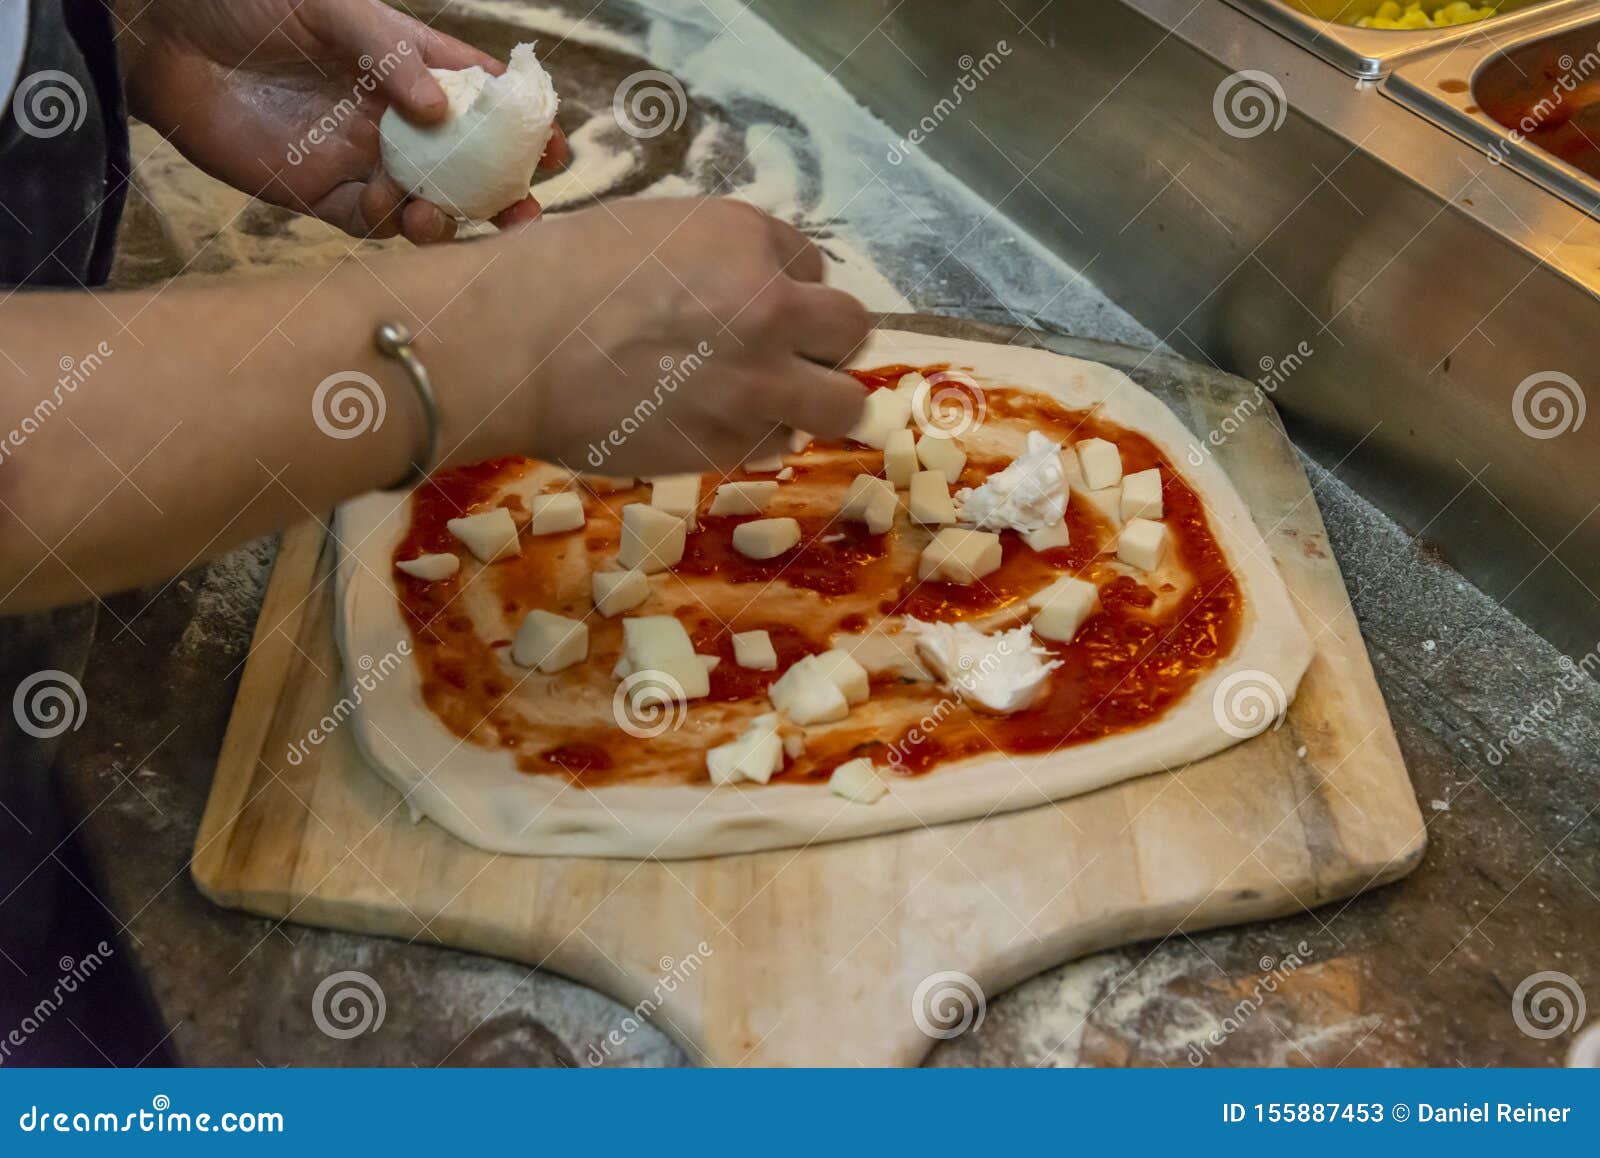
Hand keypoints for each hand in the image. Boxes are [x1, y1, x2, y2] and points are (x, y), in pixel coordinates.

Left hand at [119, 0, 567, 243]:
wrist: (159, 35)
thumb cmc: (247, 2)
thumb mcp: (328, 4)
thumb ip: (387, 53)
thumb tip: (439, 110)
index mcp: (406, 64)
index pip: (480, 96)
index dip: (522, 122)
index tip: (556, 145)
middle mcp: (391, 116)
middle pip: (465, 162)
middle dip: (501, 189)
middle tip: (527, 212)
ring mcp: (359, 157)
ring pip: (425, 200)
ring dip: (447, 216)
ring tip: (442, 217)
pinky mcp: (319, 193)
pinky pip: (371, 221)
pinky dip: (391, 224)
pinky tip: (393, 210)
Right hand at [434, 199, 872, 475]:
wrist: (508, 346)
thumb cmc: (553, 275)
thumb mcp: (651, 232)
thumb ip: (714, 259)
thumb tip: (737, 289)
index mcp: (747, 240)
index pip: (812, 268)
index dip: (785, 290)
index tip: (751, 307)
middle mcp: (770, 306)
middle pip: (851, 331)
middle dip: (823, 344)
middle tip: (783, 356)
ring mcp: (759, 381)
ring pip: (841, 404)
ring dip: (811, 402)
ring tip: (766, 403)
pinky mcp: (732, 442)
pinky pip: (778, 444)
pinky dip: (756, 438)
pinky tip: (711, 425)